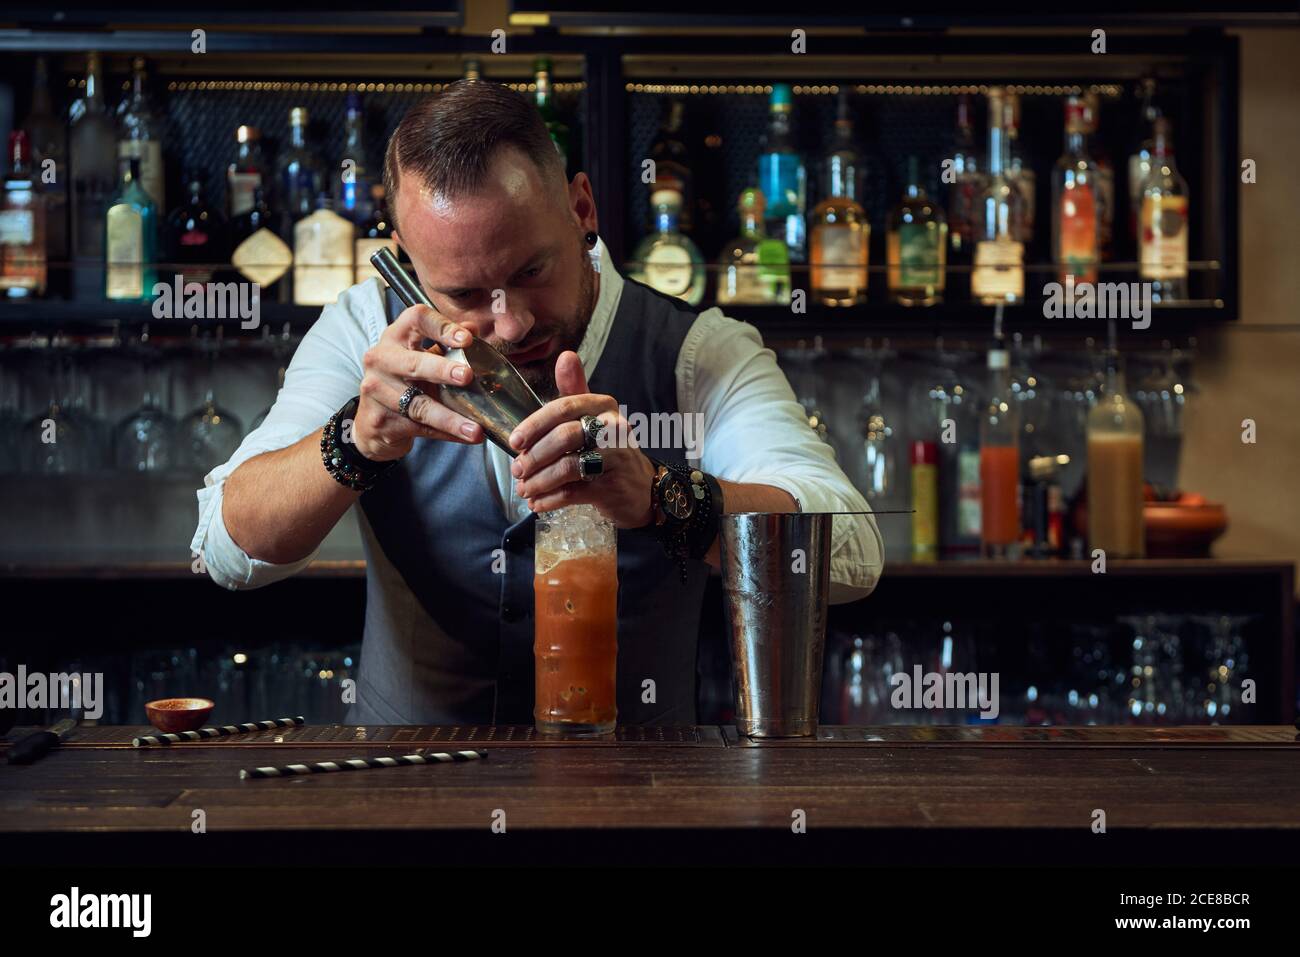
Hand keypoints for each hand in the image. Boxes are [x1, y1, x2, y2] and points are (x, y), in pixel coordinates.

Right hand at [353, 304, 484, 460]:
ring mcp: (377, 391)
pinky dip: (445, 433)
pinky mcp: (381, 420)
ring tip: (475, 429)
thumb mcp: (423, 357)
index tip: (467, 339)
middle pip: (413, 363)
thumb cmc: (403, 381)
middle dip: (441, 370)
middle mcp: (381, 359)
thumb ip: (447, 343)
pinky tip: (465, 437)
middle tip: (467, 376)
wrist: (372, 423)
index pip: (416, 319)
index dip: (442, 327)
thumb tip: (474, 328)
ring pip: (418, 405)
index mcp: (396, 337)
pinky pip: (419, 427)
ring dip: (450, 418)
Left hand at [508, 351, 655, 528]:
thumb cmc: (609, 451)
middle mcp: (614, 429)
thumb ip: (574, 390)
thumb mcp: (594, 417)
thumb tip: (565, 356)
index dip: (535, 425)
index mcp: (604, 407)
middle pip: (565, 437)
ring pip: (568, 467)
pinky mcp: (613, 487)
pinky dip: (550, 499)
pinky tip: (538, 503)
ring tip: (524, 490)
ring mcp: (616, 459)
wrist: (642, 489)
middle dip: (534, 455)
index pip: (564, 408)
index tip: (515, 441)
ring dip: (539, 481)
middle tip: (517, 470)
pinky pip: (573, 492)